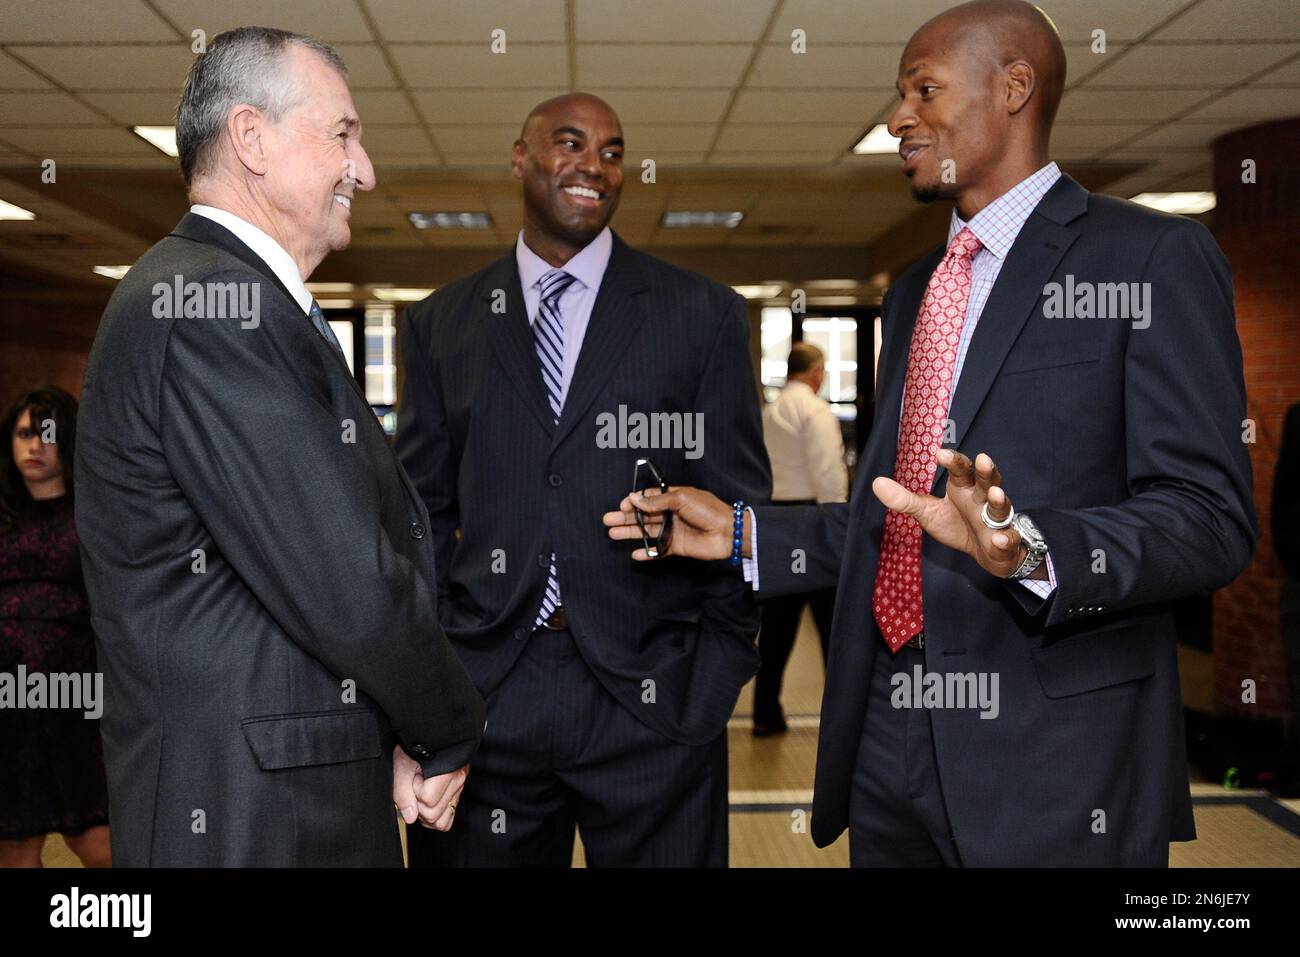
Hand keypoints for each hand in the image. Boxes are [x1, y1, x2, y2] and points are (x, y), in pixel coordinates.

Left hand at [392, 745, 466, 830]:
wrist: (432, 733)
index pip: (427, 800)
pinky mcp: (456, 794)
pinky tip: (425, 804)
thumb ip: (402, 790)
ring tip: (418, 797)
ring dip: (425, 815)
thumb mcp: (402, 763)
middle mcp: (457, 781)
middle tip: (414, 786)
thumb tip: (410, 817)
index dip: (413, 790)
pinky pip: (447, 820)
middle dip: (418, 805)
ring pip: (441, 822)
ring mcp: (458, 789)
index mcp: (446, 771)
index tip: (413, 775)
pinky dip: (434, 817)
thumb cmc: (416, 745)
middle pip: (434, 815)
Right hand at [603, 486, 744, 560]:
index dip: (634, 502)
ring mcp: (673, 531)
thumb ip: (657, 501)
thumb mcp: (682, 498)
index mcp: (673, 498)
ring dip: (630, 533)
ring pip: (646, 532)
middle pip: (643, 516)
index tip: (622, 506)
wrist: (728, 532)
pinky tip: (634, 554)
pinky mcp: (677, 547)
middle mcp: (671, 514)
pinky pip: (658, 550)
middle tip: (607, 521)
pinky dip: (646, 553)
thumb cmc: (708, 510)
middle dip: (625, 518)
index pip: (648, 499)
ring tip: (612, 534)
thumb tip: (634, 499)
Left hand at [871, 450, 1025, 578]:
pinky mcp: (1005, 541)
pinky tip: (999, 538)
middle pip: (988, 479)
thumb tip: (876, 483)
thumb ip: (905, 499)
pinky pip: (1008, 539)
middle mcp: (983, 498)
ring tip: (996, 494)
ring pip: (1002, 506)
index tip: (940, 454)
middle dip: (986, 470)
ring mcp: (997, 519)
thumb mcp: (928, 512)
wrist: (985, 552)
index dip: (953, 460)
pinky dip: (1005, 538)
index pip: (961, 469)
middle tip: (982, 459)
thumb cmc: (957, 524)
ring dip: (1000, 500)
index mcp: (964, 487)